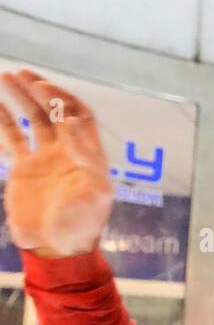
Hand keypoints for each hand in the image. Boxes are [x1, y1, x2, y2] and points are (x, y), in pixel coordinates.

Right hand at [0, 68, 113, 256]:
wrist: (55, 249)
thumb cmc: (80, 225)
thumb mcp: (93, 193)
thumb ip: (85, 156)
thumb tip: (71, 121)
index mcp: (89, 155)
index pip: (79, 116)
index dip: (65, 100)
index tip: (46, 90)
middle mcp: (68, 152)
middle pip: (55, 112)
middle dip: (40, 91)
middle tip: (22, 74)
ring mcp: (46, 159)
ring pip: (33, 119)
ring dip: (21, 97)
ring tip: (6, 76)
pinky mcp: (25, 169)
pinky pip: (14, 138)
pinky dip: (4, 120)